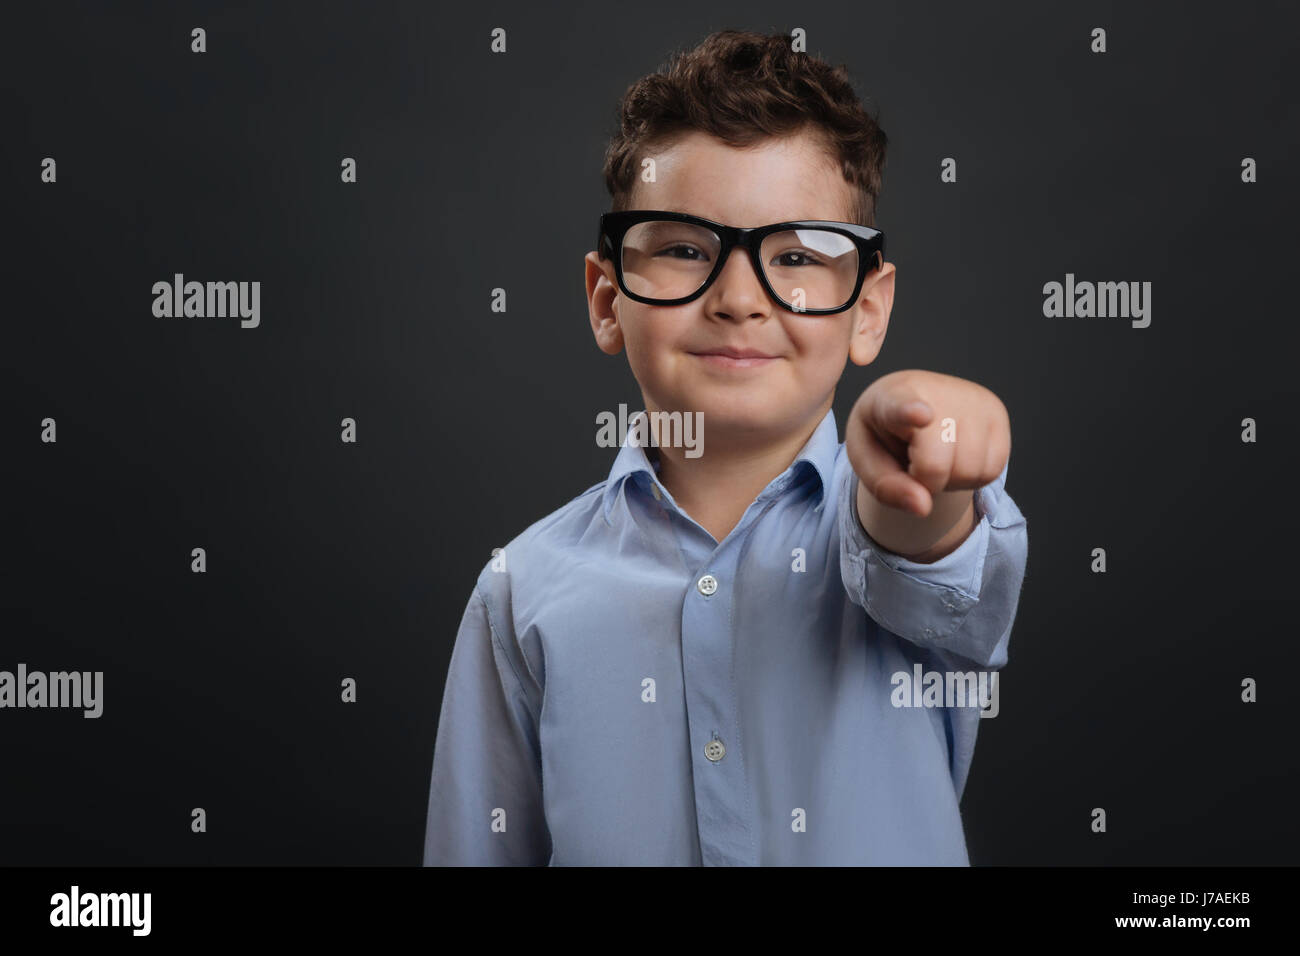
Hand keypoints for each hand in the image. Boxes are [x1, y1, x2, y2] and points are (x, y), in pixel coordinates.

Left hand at [846, 370, 1009, 518]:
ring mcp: (973, 399)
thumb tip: (923, 507)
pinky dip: (973, 479)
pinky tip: (957, 458)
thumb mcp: (868, 463)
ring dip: (951, 482)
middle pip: (936, 465)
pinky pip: (993, 470)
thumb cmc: (885, 436)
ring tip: (936, 457)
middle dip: (924, 481)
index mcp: (891, 397)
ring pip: (970, 471)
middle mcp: (938, 391)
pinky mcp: (997, 413)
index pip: (902, 406)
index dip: (911, 412)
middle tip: (913, 462)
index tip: (920, 414)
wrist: (912, 409)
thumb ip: (887, 488)